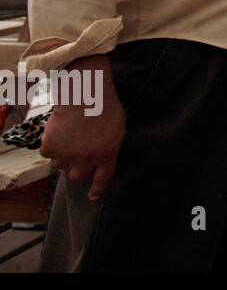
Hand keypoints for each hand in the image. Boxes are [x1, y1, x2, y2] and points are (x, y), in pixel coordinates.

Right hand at [39, 55, 124, 201]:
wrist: (85, 93)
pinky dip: (49, 143)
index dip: (98, 189)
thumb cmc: (104, 105)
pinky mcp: (51, 147)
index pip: (103, 179)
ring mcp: (68, 155)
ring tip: (68, 135)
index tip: (93, 196)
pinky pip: (46, 152)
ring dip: (61, 154)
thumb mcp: (117, 128)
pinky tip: (58, 130)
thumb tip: (103, 154)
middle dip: (75, 168)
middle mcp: (87, 159)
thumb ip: (109, 146)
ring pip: (59, 165)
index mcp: (107, 154)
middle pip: (77, 177)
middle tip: (75, 154)